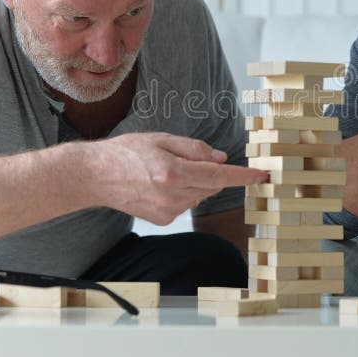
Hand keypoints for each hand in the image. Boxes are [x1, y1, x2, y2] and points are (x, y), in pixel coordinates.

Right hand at [94, 133, 266, 224]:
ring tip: (166, 171)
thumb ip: (195, 149)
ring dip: (195, 182)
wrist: (96, 176)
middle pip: (212, 185)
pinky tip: (160, 185)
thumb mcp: (162, 139)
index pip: (218, 175)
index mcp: (173, 172)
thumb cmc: (127, 152)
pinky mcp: (163, 219)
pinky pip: (187, 204)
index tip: (261, 175)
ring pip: (201, 195)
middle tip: (185, 159)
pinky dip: (183, 193)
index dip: (243, 175)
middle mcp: (172, 195)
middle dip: (210, 172)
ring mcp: (167, 211)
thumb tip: (221, 159)